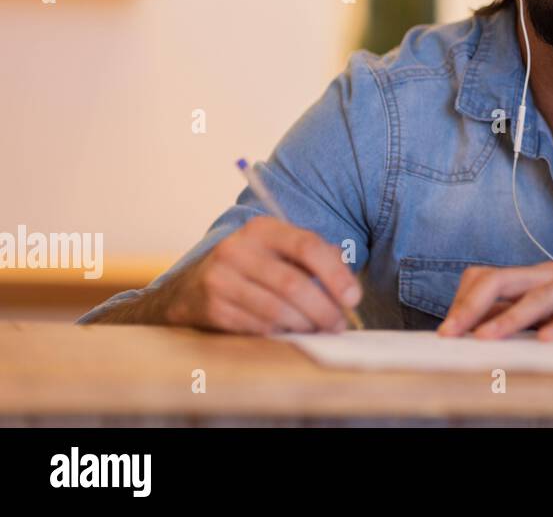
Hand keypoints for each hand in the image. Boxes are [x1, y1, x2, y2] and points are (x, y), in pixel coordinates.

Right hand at [160, 216, 361, 333]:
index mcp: (262, 228)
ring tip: (320, 329)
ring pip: (277, 309)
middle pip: (294, 283)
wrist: (190, 286)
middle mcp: (238, 249)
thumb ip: (317, 256)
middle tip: (338, 324)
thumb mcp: (280, 249)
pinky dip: (281, 332)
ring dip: (305, 325)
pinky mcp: (212, 308)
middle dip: (324, 309)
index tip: (353, 298)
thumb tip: (347, 284)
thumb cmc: (252, 266)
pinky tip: (291, 332)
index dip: (335, 274)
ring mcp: (221, 279)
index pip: (307, 246)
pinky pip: (258, 326)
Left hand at [437, 262, 552, 340]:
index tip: (446, 330)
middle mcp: (550, 272)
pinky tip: (548, 341)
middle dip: (471, 307)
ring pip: (535, 296)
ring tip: (486, 337)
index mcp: (534, 275)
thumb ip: (525, 315)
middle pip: (500, 279)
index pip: (486, 277)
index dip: (463, 301)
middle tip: (451, 333)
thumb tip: (482, 334)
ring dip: (508, 318)